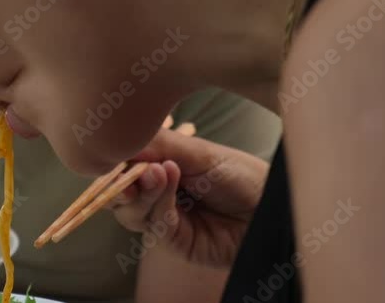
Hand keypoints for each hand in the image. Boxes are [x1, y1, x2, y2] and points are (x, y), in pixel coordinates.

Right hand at [107, 127, 269, 267]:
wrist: (271, 207)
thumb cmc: (241, 174)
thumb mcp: (197, 151)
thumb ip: (159, 145)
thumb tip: (122, 143)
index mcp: (156, 169)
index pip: (121, 166)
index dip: (113, 160)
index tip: (113, 150)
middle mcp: (155, 195)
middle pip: (116, 192)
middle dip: (118, 181)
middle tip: (132, 167)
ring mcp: (161, 218)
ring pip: (129, 211)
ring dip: (139, 191)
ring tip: (158, 171)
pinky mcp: (173, 241)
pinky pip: (153, 224)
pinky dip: (157, 203)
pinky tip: (168, 180)